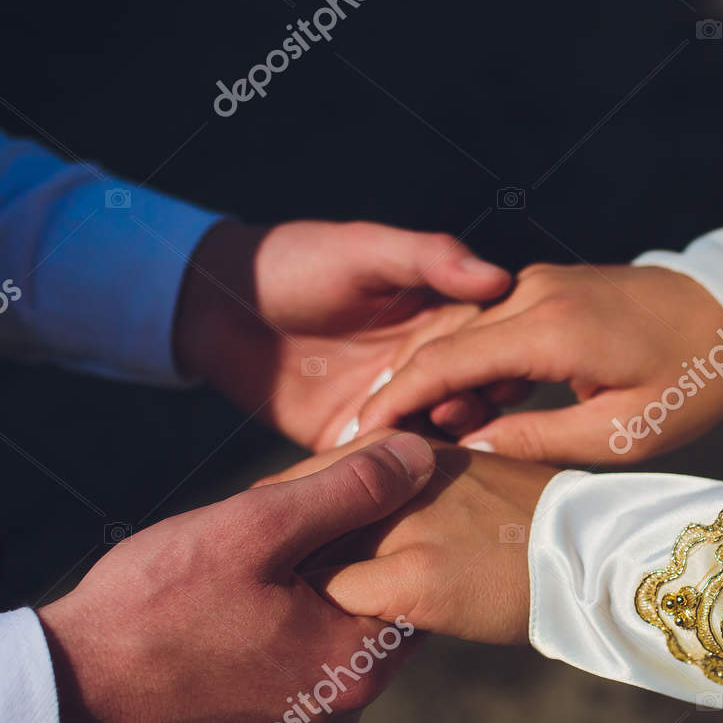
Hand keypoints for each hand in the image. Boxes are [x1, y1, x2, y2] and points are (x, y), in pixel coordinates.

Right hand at [38, 432, 435, 722]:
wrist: (59, 696)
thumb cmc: (153, 604)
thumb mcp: (254, 526)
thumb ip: (347, 490)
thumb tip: (419, 457)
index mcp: (355, 667)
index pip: (408, 591)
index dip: (373, 544)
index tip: (324, 522)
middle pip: (365, 631)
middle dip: (333, 585)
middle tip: (268, 553)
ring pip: (321, 667)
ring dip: (298, 628)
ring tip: (236, 595)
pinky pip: (282, 703)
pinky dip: (264, 670)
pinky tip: (217, 641)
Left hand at [172, 220, 512, 449]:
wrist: (219, 304)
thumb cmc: (296, 260)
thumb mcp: (366, 249)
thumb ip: (430, 258)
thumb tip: (500, 278)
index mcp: (441, 320)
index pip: (492, 347)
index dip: (502, 363)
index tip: (501, 374)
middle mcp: (426, 369)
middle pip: (475, 400)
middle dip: (475, 409)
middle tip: (452, 410)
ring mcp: (393, 408)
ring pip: (440, 439)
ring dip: (444, 445)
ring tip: (428, 441)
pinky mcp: (354, 442)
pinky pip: (387, 466)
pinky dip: (399, 474)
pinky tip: (398, 472)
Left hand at [255, 431, 560, 645]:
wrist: (600, 556)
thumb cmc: (536, 526)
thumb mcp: (466, 481)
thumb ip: (406, 490)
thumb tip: (349, 516)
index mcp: (405, 449)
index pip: (307, 479)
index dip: (276, 520)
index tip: (258, 554)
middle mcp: (397, 477)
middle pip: (294, 515)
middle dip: (270, 557)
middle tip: (251, 596)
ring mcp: (405, 527)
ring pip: (310, 560)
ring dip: (289, 594)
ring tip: (274, 627)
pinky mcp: (417, 580)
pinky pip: (341, 604)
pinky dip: (324, 626)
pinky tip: (322, 647)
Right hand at [354, 263, 722, 463]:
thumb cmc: (692, 382)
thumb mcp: (621, 432)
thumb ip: (539, 439)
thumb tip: (471, 449)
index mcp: (551, 328)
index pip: (445, 361)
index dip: (397, 403)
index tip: (361, 441)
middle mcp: (534, 294)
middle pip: (441, 343)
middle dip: (402, 396)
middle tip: (371, 450)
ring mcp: (539, 284)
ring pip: (461, 333)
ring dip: (433, 383)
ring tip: (411, 440)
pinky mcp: (549, 288)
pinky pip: (488, 327)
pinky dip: (465, 366)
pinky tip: (458, 409)